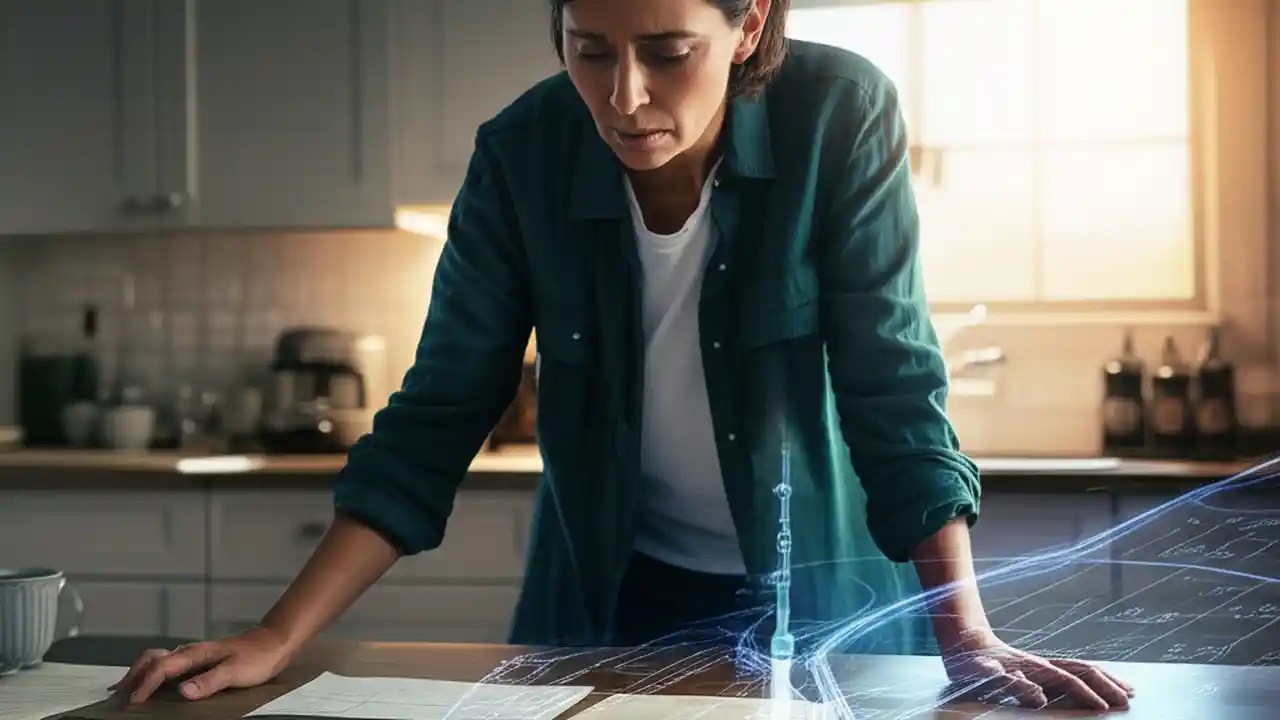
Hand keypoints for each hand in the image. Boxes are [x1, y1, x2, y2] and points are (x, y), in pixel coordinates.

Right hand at [108, 626, 294, 703]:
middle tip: (116, 694)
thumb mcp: (236, 672)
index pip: (162, 668)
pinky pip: (167, 662)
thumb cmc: (258, 657)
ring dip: (138, 672)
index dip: (145, 684)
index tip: (133, 701)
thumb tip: (183, 691)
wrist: (274, 642)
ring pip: (157, 659)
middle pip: (151, 659)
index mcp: (196, 654)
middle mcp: (190, 651)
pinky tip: (152, 680)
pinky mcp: (199, 658)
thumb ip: (210, 681)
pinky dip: (152, 670)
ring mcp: (194, 653)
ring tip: (123, 688)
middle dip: (132, 676)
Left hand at [940, 631, 1134, 710]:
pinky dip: (1091, 677)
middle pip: (1083, 671)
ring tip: (1127, 689)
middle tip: (1130, 699)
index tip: (1104, 709)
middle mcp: (1043, 664)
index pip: (1068, 681)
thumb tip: (1039, 698)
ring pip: (1082, 669)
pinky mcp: (1039, 669)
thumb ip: (1009, 682)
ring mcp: (1043, 665)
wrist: (962, 640)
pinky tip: (1099, 683)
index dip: (1086, 695)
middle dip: (1107, 685)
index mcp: (1033, 667)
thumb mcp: (983, 672)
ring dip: (1105, 679)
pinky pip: (1073, 672)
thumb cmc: (970, 660)